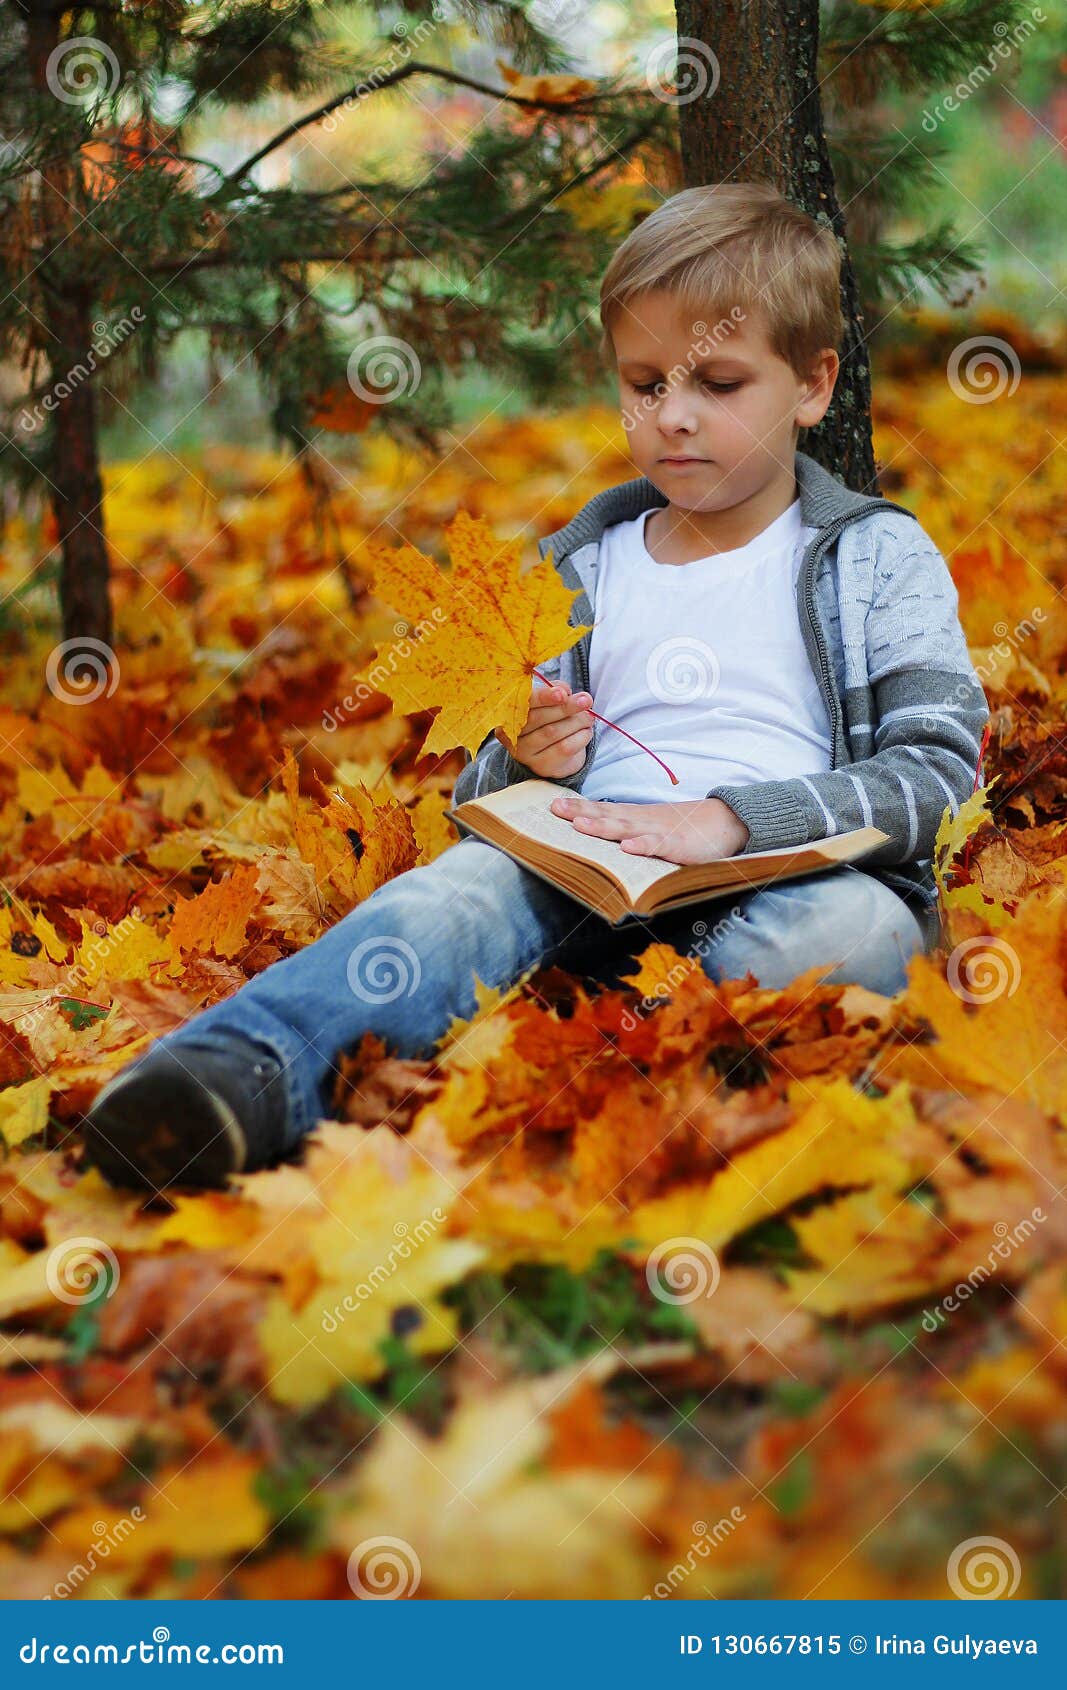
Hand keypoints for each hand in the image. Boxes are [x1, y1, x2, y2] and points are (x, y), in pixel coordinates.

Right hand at [495, 677, 594, 779]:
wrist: (556, 753)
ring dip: (576, 721)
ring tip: (589, 717)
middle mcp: (512, 734)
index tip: (562, 693)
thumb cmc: (552, 720)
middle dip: (565, 707)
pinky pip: (564, 748)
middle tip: (586, 701)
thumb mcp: (551, 702)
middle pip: (538, 718)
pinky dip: (580, 737)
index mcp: (511, 711)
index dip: (544, 697)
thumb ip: (556, 692)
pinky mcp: (541, 766)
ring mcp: (524, 753)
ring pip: (552, 732)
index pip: (525, 702)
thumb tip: (564, 690)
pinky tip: (586, 732)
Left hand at [548, 794, 749, 862]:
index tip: (551, 805)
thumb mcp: (648, 824)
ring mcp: (657, 831)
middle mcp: (640, 821)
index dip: (577, 807)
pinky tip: (628, 848)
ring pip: (626, 828)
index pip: (600, 809)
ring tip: (580, 825)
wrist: (721, 822)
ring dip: (603, 826)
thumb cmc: (680, 825)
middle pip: (606, 815)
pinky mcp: (675, 844)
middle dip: (579, 813)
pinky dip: (642, 846)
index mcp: (633, 816)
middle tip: (554, 810)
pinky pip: (657, 845)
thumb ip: (624, 827)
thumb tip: (594, 829)